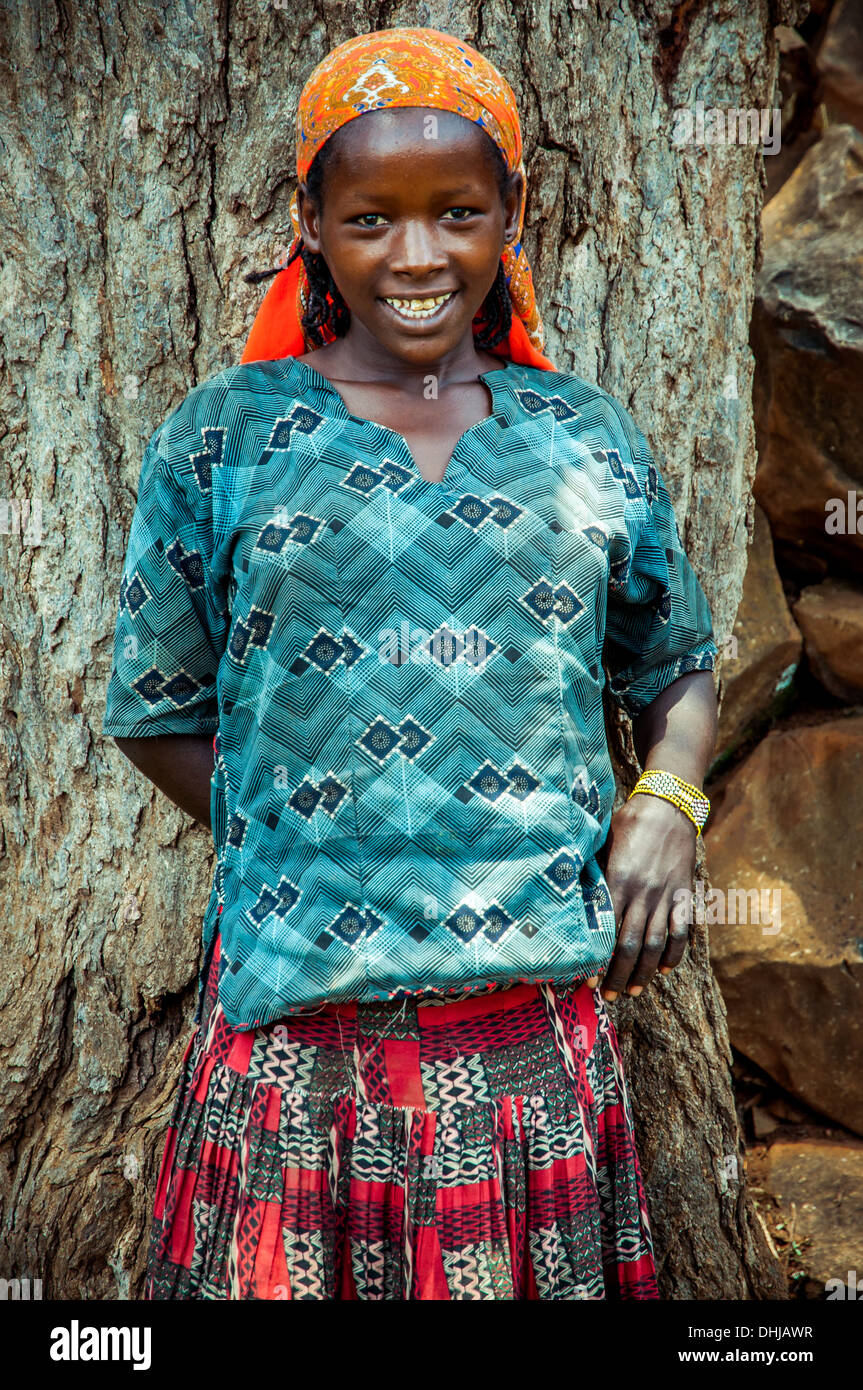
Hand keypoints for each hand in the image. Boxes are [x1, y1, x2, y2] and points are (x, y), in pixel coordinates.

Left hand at [595, 791, 696, 1000]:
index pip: (606, 930)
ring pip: (655, 944)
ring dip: (643, 972)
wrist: (669, 805)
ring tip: (631, 990)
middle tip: (608, 995)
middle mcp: (643, 893)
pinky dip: (674, 953)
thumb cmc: (629, 821)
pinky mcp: (684, 893)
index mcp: (619, 880)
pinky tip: (664, 968)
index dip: (597, 959)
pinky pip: (681, 931)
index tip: (588, 979)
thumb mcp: (603, 842)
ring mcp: (666, 895)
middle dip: (617, 974)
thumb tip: (570, 895)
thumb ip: (592, 871)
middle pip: (630, 945)